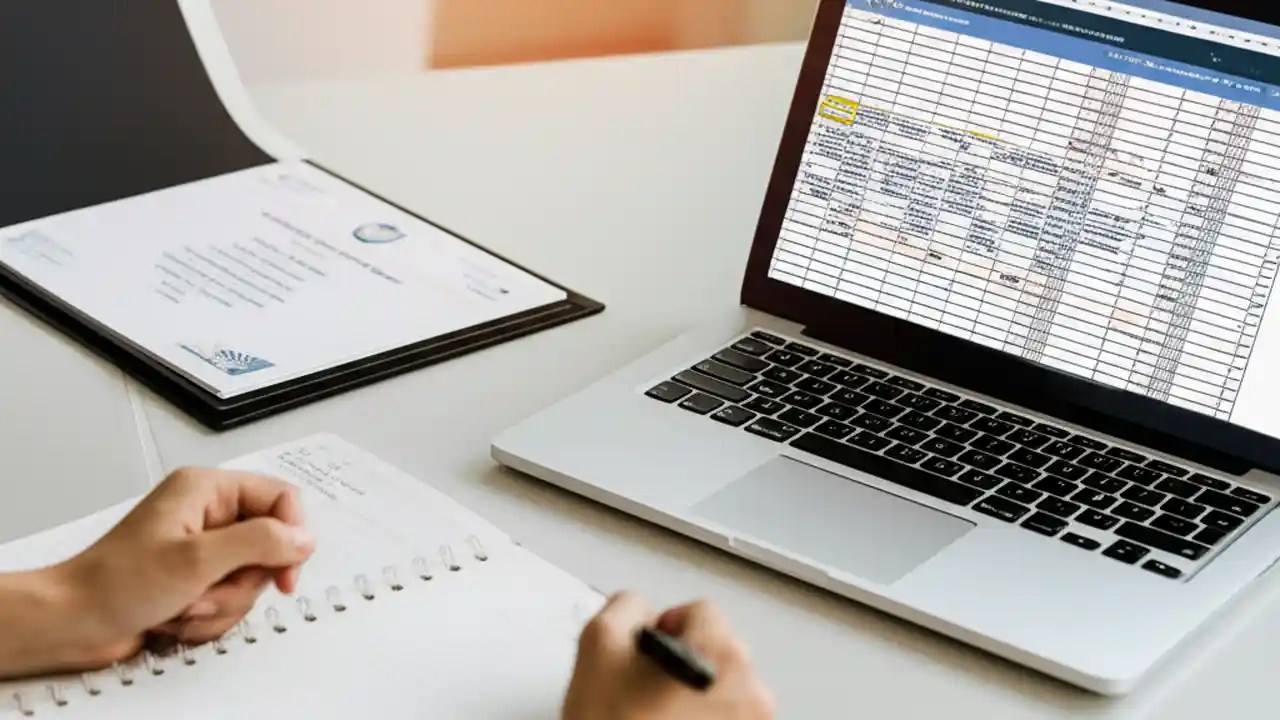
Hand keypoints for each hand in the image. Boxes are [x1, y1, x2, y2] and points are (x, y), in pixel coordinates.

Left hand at [5, 467, 315, 675]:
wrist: (73, 622)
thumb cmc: (114, 583)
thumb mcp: (197, 560)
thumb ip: (260, 543)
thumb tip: (304, 538)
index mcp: (208, 489)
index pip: (282, 499)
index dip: (291, 537)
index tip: (285, 574)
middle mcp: (209, 513)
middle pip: (270, 546)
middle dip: (242, 582)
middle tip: (208, 590)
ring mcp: (204, 548)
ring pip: (252, 578)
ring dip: (222, 604)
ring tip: (184, 606)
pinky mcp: (198, 578)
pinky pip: (231, 599)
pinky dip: (210, 616)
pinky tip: (178, 616)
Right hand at [563, 593, 773, 719]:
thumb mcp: (599, 646)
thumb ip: (625, 607)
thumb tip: (640, 609)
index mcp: (722, 655)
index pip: (700, 612)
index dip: (664, 627)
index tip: (645, 653)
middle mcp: (751, 691)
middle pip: (717, 648)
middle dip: (683, 659)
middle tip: (646, 690)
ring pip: (724, 687)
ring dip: (696, 694)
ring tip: (657, 717)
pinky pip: (727, 718)